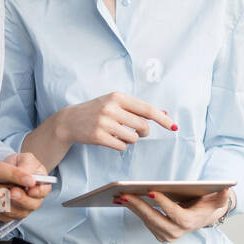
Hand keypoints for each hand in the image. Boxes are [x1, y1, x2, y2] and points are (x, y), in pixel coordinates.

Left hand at [0, 152, 52, 221]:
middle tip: (12, 192)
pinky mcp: (8, 214)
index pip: (44, 191)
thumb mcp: (24, 159)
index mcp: (41, 185)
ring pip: (17, 212)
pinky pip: (4, 216)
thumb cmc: (17, 164)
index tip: (30, 189)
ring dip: (8, 204)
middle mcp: (34, 199)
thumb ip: (26, 166)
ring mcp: (22, 209)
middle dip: (22, 199)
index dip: (38, 191)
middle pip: (32, 205)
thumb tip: (27, 176)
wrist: (2, 170)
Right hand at [56, 91, 175, 151]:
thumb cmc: (97, 110)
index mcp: (118, 97)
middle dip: (144, 132)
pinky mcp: (98, 136)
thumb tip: (164, 113)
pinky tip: (111, 139)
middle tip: (137, 132)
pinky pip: (122, 146)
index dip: (162, 119)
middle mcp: (111, 108)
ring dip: (131, 140)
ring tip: (120, 134)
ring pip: (133, 138)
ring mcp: (104, 122)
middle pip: (143, 126)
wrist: (69, 120)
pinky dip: (121, 145)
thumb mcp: (116, 103)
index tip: (173, 126)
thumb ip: (138, 109)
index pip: (147, 109)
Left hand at [114, 187, 232, 242]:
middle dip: (139, 205)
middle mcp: (176, 232)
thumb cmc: (208, 204)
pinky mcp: (158, 233)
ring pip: (146, 220)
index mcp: (189, 223)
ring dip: (132, 207)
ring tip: (120, 194)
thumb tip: (226, 188)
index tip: (150, 192)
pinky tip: (124, 199)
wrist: (203, 216)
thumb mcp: (217, 199)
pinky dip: (133, 210)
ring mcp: (166, 234)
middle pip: (154, 219)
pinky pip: (143, 220)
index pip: (174, 214)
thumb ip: (222, 196)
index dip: (163, 203)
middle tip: (125, 193)